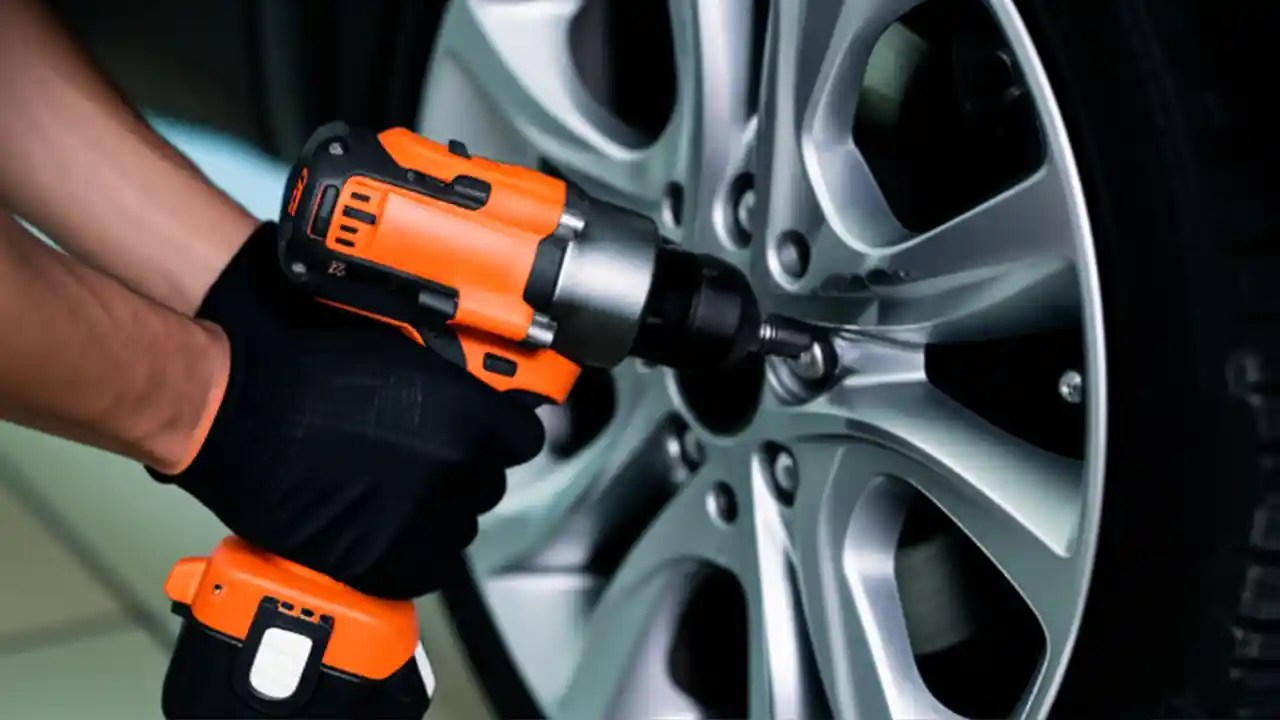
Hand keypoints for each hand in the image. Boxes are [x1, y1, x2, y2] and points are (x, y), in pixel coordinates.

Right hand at [149, 223, 544, 598]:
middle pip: (489, 482)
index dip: (500, 432)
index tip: (486, 432)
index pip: (522, 438)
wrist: (234, 412)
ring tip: (398, 490)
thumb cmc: (304, 372)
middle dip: (465, 469)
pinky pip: (425, 567)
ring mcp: (419, 520)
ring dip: (439, 511)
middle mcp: (453, 472)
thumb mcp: (400, 353)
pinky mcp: (381, 560)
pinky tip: (386, 525)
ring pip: (460, 527)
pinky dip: (411, 551)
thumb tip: (485, 393)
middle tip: (427, 457)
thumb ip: (454, 380)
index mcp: (466, 417)